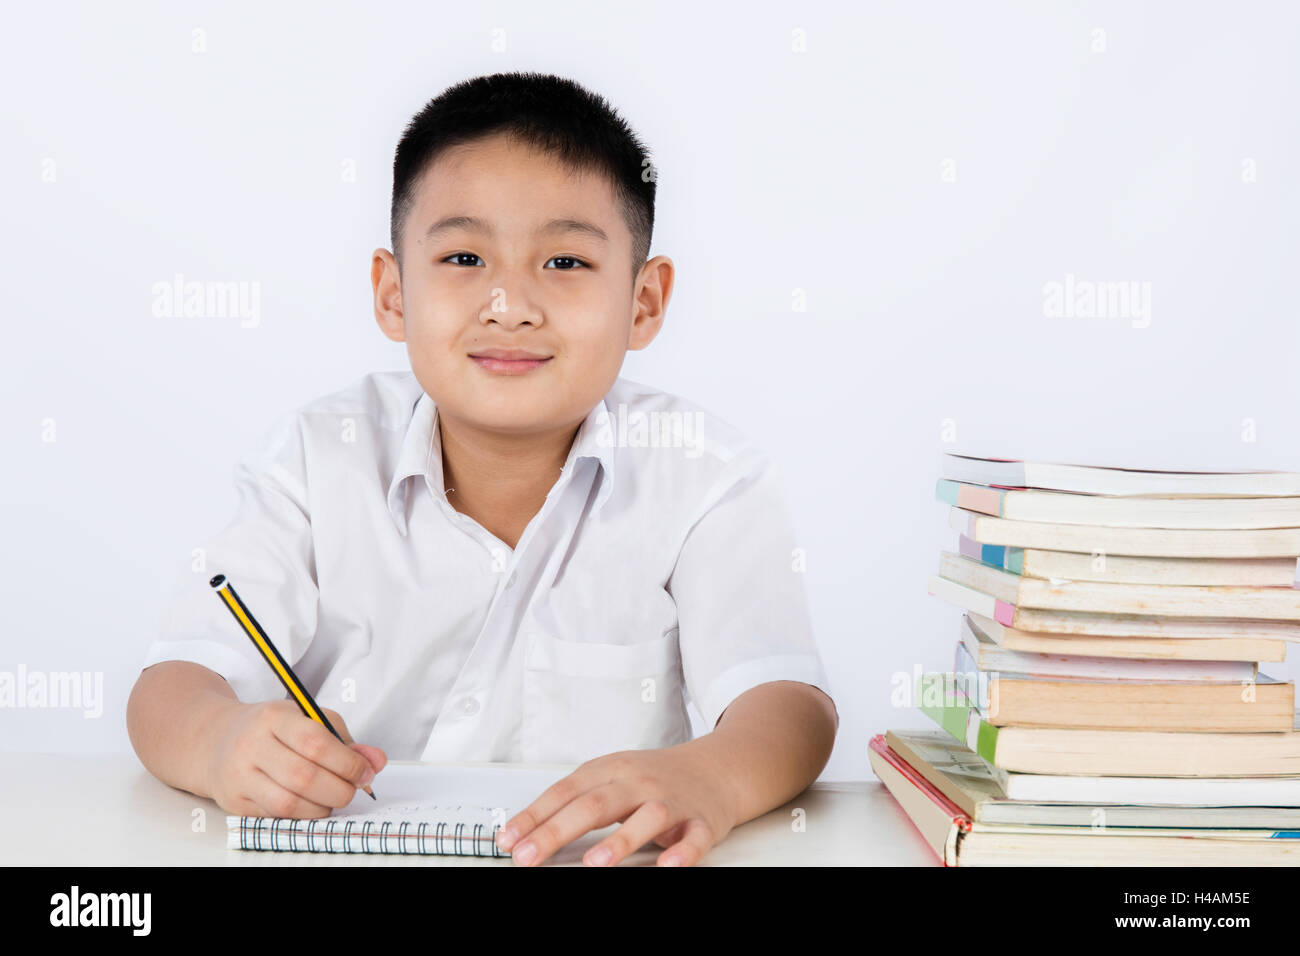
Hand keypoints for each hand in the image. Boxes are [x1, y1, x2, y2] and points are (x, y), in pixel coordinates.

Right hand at [203, 699, 386, 818]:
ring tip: (332, 799)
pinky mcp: (234, 802)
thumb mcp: (307, 719)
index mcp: (275, 717)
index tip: (365, 772)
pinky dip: (302, 816)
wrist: (215, 740)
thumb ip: (344, 740)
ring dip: (322, 807)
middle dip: (339, 790)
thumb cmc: (271, 729)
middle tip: (353, 790)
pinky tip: (311, 805)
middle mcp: (252, 745)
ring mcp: (239, 775)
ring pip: (289, 803)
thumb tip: (376, 762)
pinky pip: (275, 817)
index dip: (348, 762)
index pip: (316, 742)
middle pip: (304, 777)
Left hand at [495, 744, 736, 866]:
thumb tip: (524, 831)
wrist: (717, 768)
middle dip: (557, 831)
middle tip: (527, 856)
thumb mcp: (612, 778)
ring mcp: (672, 802)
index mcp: (612, 770)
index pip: (566, 791)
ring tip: (593, 863)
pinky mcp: (701, 822)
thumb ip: (575, 801)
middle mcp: (639, 783)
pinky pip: (693, 839)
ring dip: (620, 841)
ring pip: (646, 818)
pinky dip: (682, 853)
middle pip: (595, 804)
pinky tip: (667, 866)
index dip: (534, 816)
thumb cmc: (655, 778)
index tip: (508, 839)